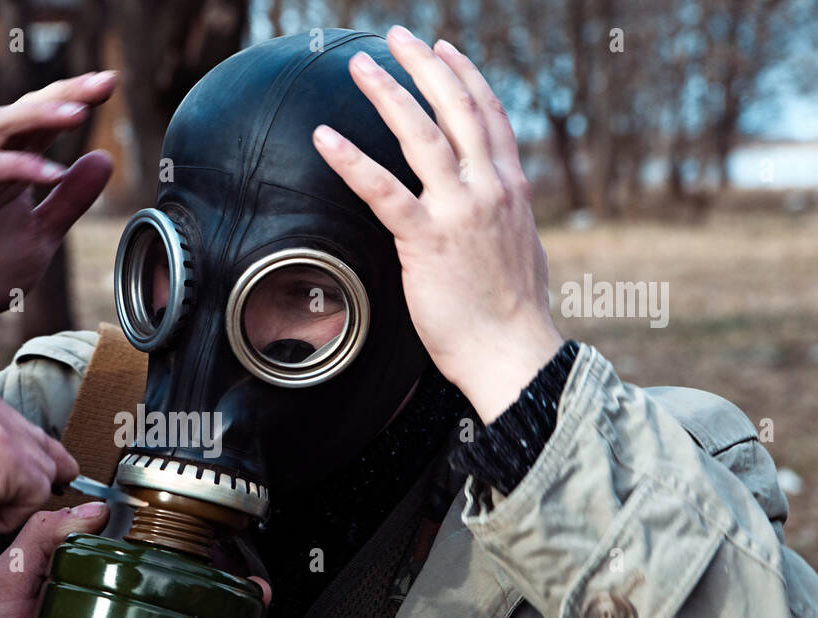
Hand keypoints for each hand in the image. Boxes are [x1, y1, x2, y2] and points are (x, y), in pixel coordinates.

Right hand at [0, 72, 117, 371]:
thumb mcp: (43, 235)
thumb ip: (70, 199)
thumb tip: (103, 158)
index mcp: (10, 169)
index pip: (42, 122)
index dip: (74, 99)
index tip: (110, 84)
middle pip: (23, 112)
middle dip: (63, 93)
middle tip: (103, 82)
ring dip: (40, 117)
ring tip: (79, 113)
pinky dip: (20, 168)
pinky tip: (53, 172)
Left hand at [312, 26, 562, 422]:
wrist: (513, 354)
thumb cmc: (510, 314)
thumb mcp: (518, 250)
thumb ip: (501, 218)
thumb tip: (491, 208)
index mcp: (512, 189)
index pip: (489, 116)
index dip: (465, 77)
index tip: (444, 50)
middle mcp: (490, 189)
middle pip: (457, 109)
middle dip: (425, 66)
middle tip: (397, 37)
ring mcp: (460, 211)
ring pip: (422, 136)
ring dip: (388, 94)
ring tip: (358, 68)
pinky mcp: (428, 240)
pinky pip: (383, 190)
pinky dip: (352, 160)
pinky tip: (325, 138)